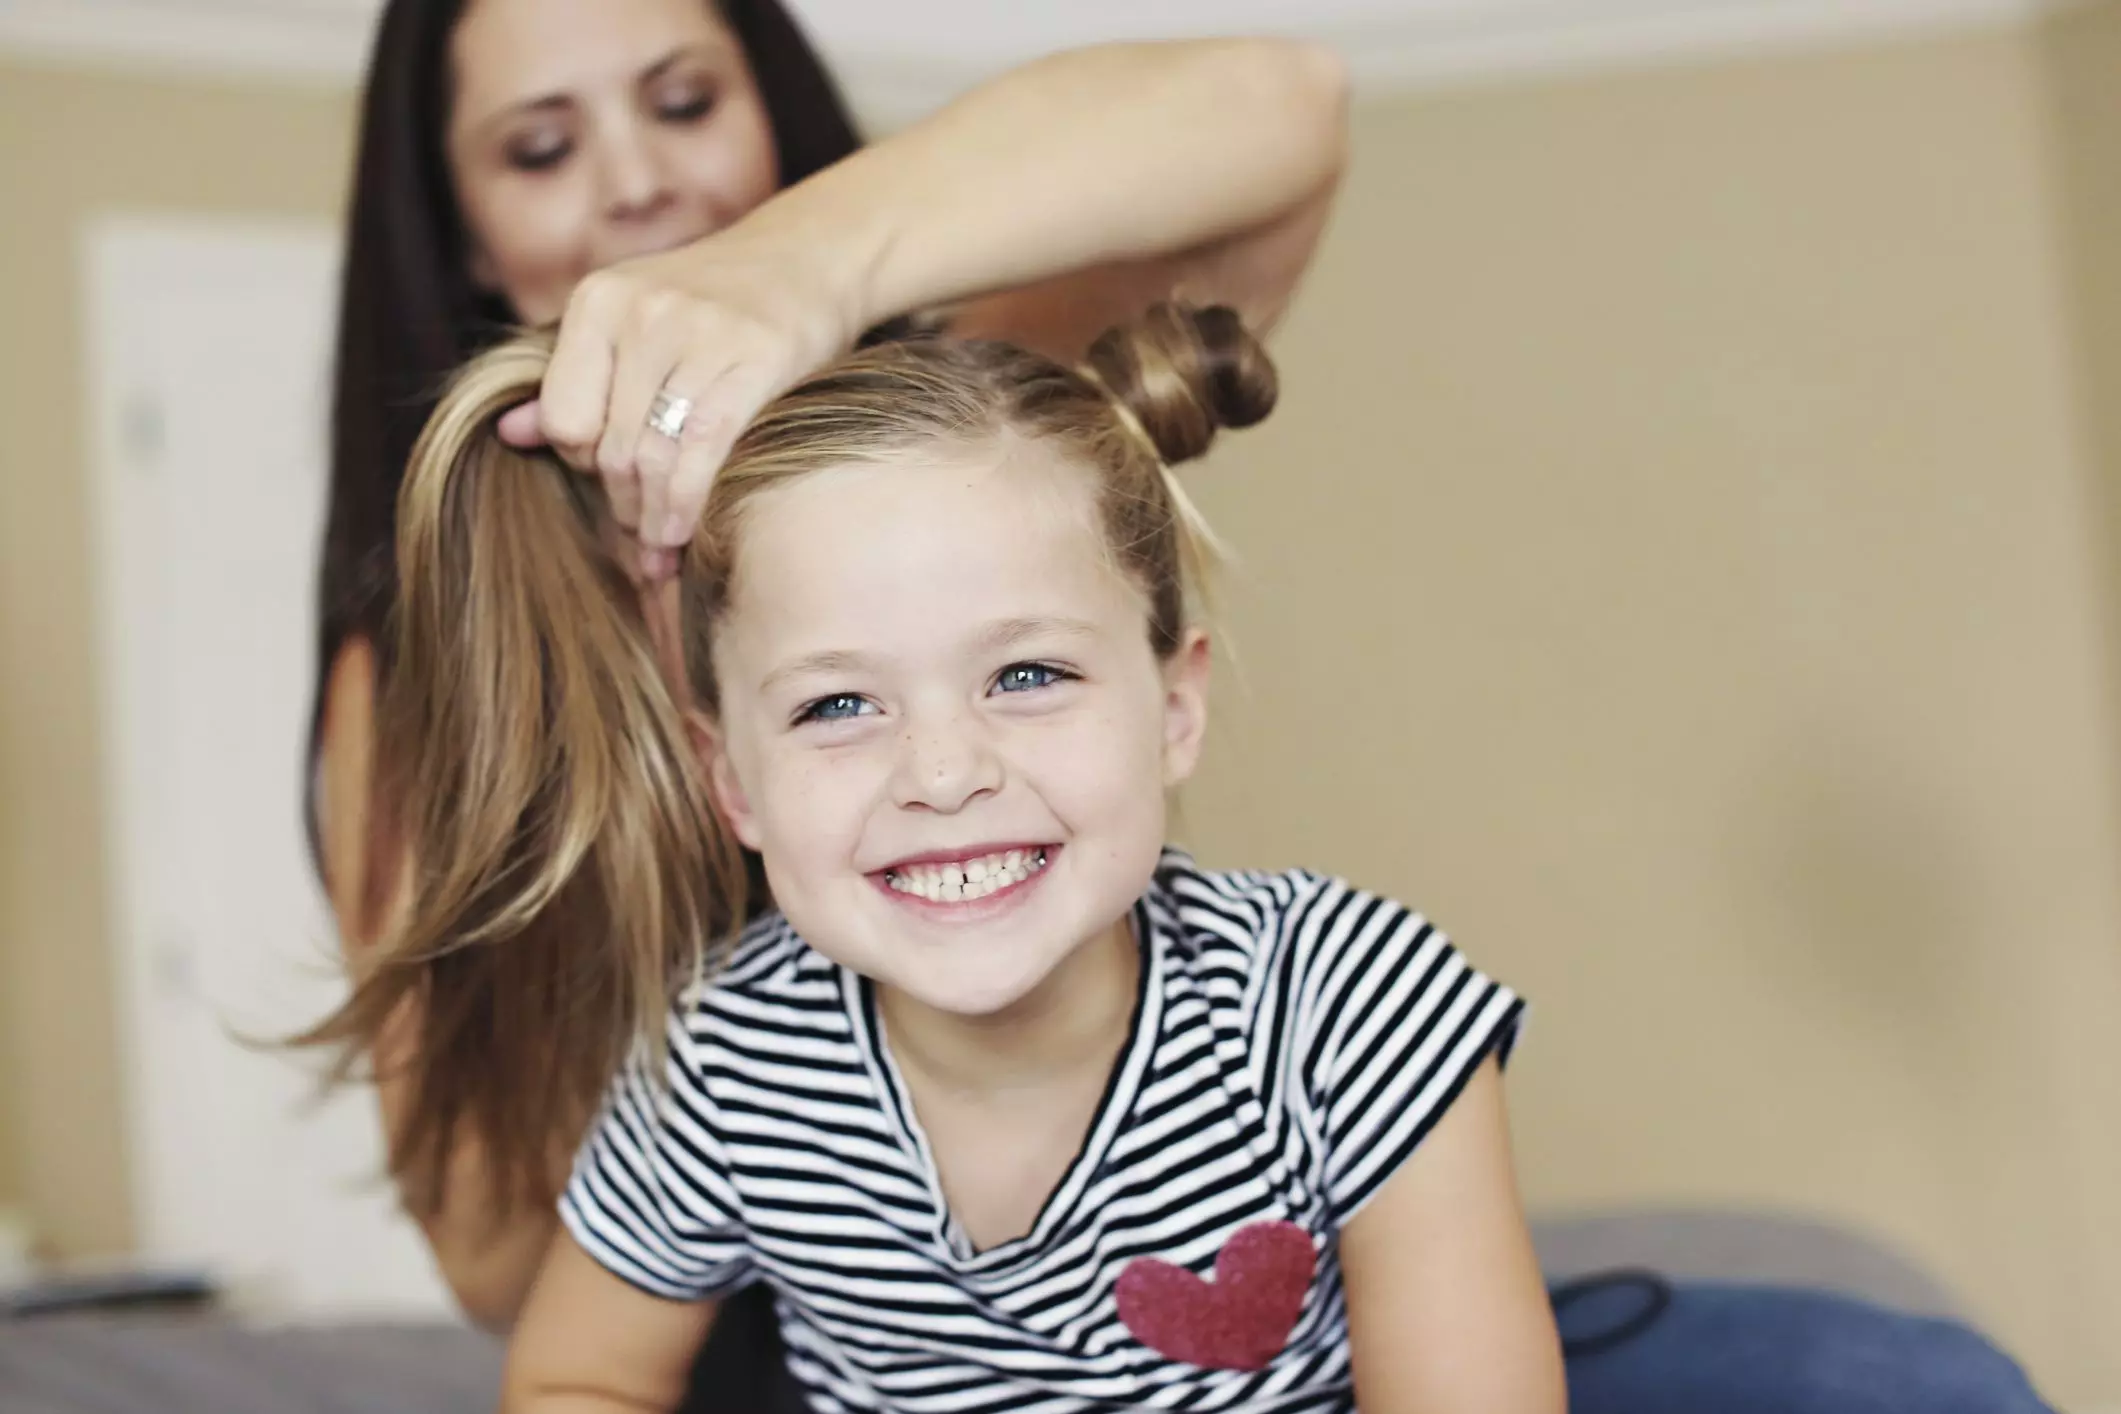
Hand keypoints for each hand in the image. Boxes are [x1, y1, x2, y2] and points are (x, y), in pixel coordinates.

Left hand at [499, 229, 855, 559]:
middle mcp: (641, 310)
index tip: (612, 477)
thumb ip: (572, 379)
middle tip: (639, 538)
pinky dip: (688, 505)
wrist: (809, 255)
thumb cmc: (714, 303)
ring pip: (653, 457)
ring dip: (654, 518)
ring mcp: (698, 331)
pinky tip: (686, 532)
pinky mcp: (754, 357)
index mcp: (599, 300)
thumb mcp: (633, 324)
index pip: (564, 418)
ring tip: (660, 547)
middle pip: (610, 446)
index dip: (584, 460)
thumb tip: (507, 433)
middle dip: (622, 505)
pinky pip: (703, 451)